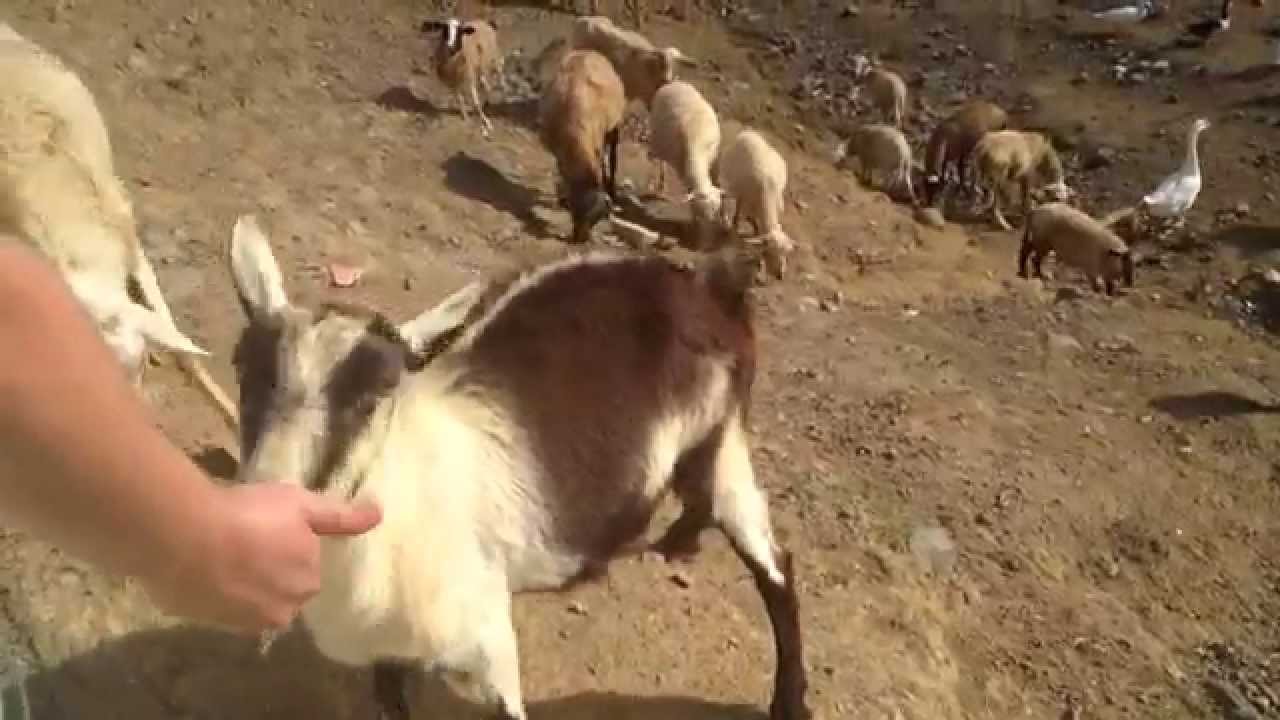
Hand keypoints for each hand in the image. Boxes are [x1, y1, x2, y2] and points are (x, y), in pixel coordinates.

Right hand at [146, 482, 381, 631]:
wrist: (182, 537)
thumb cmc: (250, 515)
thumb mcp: (302, 505)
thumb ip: (340, 515)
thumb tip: (378, 515)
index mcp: (306, 586)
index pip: (305, 568)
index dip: (287, 546)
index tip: (267, 528)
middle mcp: (279, 613)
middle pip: (279, 589)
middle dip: (267, 568)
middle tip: (244, 537)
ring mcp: (239, 622)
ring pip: (249, 600)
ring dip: (240, 582)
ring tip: (220, 550)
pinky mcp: (206, 623)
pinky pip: (219, 606)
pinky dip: (215, 591)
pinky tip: (201, 567)